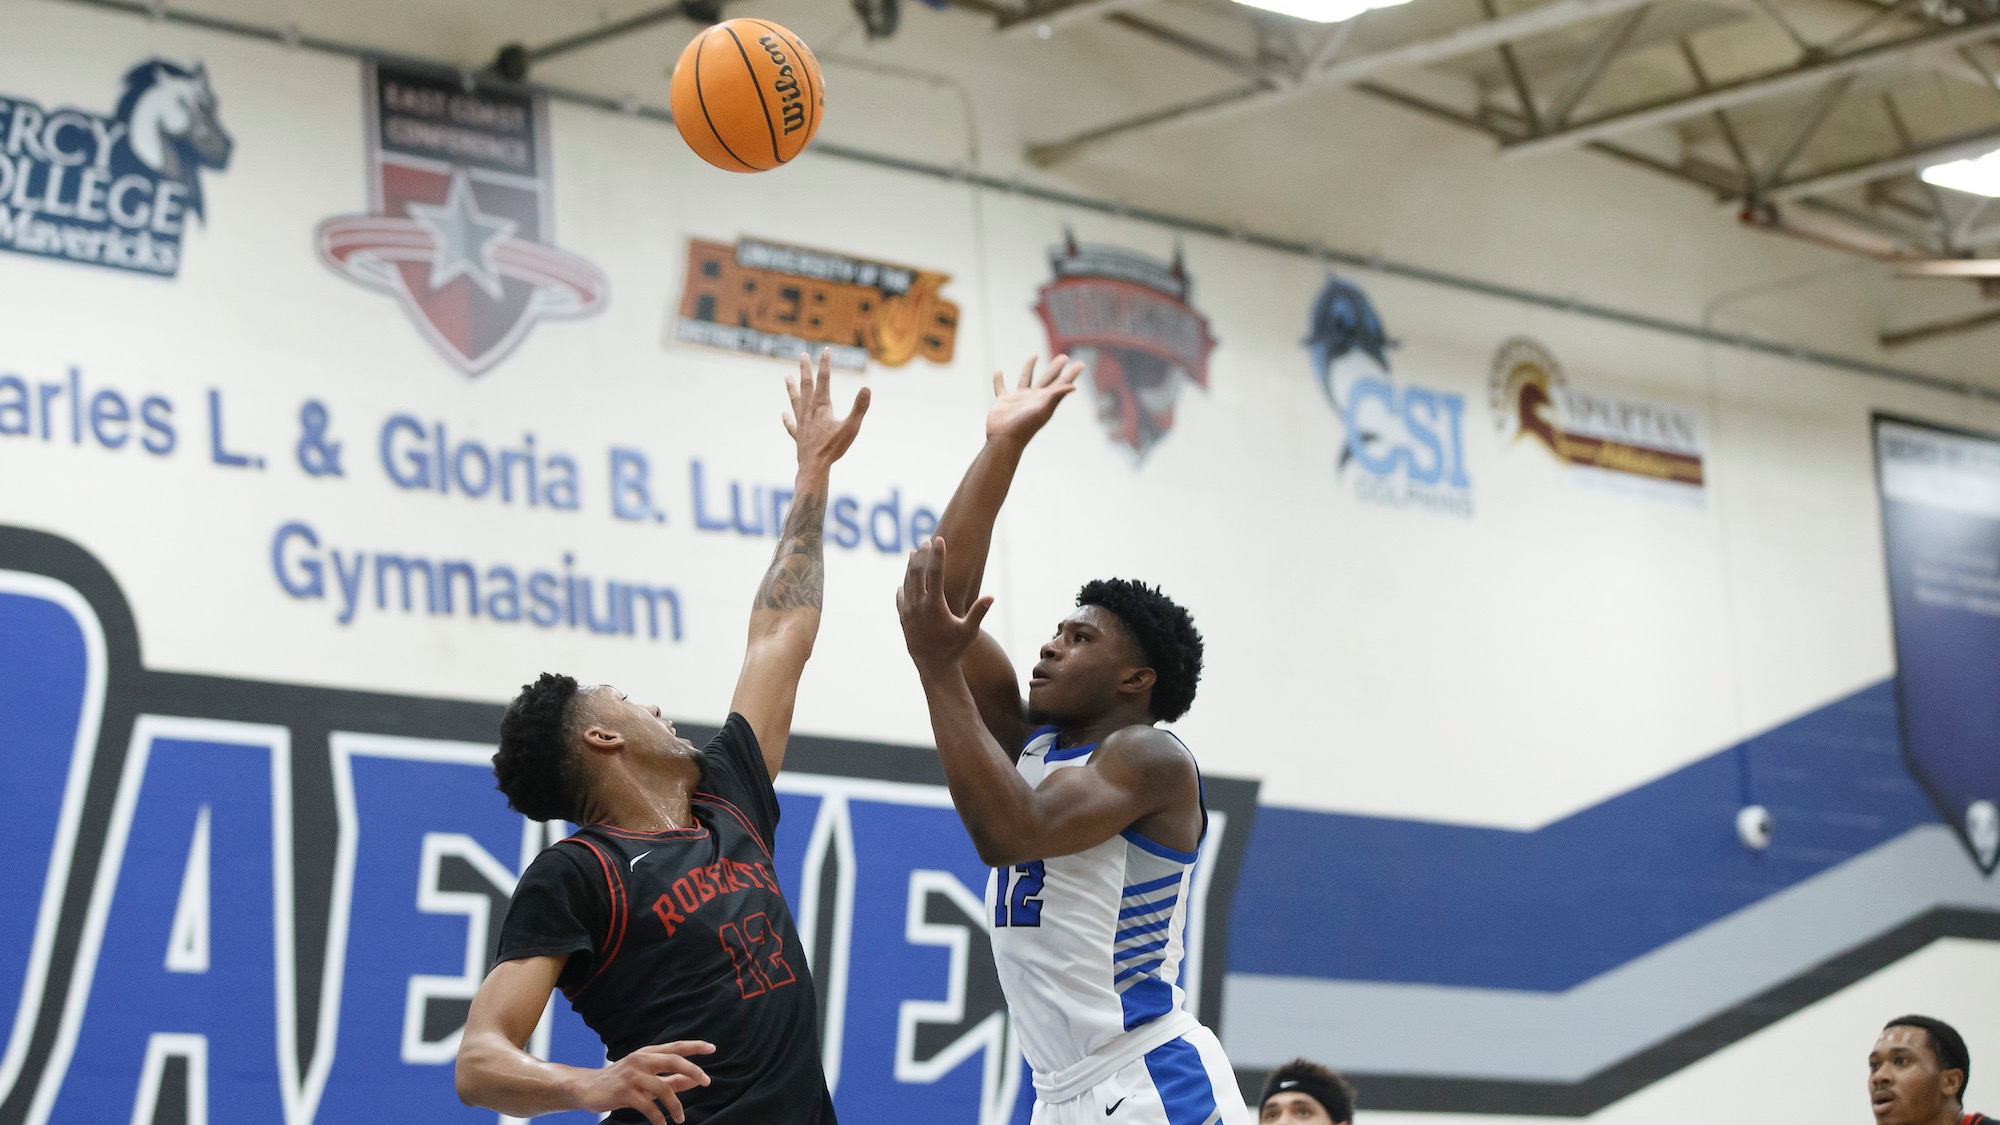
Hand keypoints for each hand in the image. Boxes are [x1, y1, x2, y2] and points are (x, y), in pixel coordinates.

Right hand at [568, 1041, 714, 1124]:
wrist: (586, 1088)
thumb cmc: (621, 1082)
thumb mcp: (647, 1077)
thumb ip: (671, 1078)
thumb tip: (695, 1080)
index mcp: (648, 1053)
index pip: (676, 1047)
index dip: (695, 1047)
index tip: (712, 1048)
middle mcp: (641, 1060)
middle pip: (674, 1061)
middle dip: (693, 1070)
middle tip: (707, 1082)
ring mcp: (632, 1075)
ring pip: (663, 1088)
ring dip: (676, 1106)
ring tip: (680, 1119)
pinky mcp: (624, 1092)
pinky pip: (648, 1107)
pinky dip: (658, 1118)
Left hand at [785, 349, 870, 468]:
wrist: (814, 466)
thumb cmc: (833, 448)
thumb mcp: (851, 426)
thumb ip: (860, 407)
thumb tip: (867, 388)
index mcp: (822, 406)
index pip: (824, 379)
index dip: (825, 363)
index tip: (826, 349)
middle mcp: (808, 410)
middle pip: (806, 385)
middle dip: (805, 369)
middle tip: (802, 355)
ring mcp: (801, 422)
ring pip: (795, 400)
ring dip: (791, 388)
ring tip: (786, 377)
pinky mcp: (798, 435)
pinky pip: (791, 424)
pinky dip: (788, 418)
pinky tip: (784, 414)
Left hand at [897, 537, 993, 670]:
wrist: (932, 667)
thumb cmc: (954, 649)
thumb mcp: (969, 631)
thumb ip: (978, 612)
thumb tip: (991, 596)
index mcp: (934, 606)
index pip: (935, 574)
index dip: (938, 555)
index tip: (939, 540)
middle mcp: (918, 606)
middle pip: (917, 573)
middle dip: (922, 556)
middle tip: (927, 542)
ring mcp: (907, 611)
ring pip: (906, 582)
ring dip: (910, 567)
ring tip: (914, 553)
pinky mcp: (903, 618)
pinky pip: (900, 597)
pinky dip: (903, 586)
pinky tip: (905, 580)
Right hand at [985, 354, 1081, 445]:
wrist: (1004, 440)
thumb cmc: (1025, 426)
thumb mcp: (1043, 410)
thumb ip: (1057, 396)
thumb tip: (1074, 386)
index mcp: (1046, 400)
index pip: (1062, 384)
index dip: (1071, 374)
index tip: (1081, 364)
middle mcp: (1034, 399)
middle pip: (1048, 380)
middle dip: (1056, 368)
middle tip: (1064, 357)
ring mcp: (1018, 400)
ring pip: (1025, 379)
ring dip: (1030, 368)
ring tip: (1035, 355)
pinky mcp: (1003, 402)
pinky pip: (1001, 387)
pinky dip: (999, 380)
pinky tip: (998, 371)